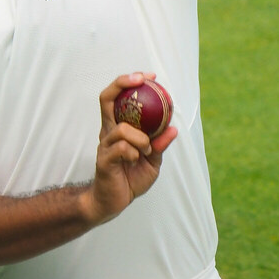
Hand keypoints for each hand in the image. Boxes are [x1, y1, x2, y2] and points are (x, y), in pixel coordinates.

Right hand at [84, 73, 177, 224]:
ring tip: (147, 150)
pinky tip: (137, 161)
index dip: (128, 82)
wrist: (113, 201)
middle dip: (123, 83)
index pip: (116, 97)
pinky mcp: (104, 160)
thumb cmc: (131, 178)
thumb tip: (174, 128)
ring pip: (122, 129)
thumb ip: (160, 144)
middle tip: (142, 80)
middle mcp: (108, 131)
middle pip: (106, 98)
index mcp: (118, 127)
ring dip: (141, 139)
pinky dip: (134, 153)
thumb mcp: (152, 160)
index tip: (149, 77)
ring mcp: (104, 145)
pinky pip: (122, 149)